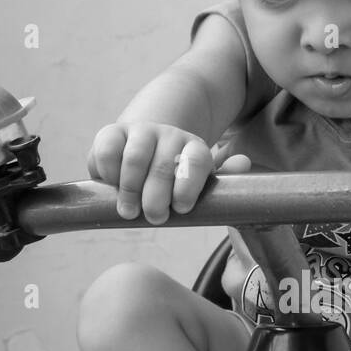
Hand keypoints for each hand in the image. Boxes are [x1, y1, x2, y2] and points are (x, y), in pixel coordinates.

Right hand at [86, 122, 249, 224]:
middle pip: (163, 166)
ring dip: (131, 189)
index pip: (197, 160)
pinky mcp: (113, 133)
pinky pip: (108, 149)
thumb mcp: (201, 180)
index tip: (182, 208)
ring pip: (135, 158)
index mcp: (194, 148)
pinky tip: (112, 187)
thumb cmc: (176, 175)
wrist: (148, 143)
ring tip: (130, 212)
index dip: (189, 185)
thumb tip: (243, 161)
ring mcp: (141, 132)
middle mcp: (169, 136)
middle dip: (157, 197)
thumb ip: (223, 177)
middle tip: (155, 218)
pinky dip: (108, 172)